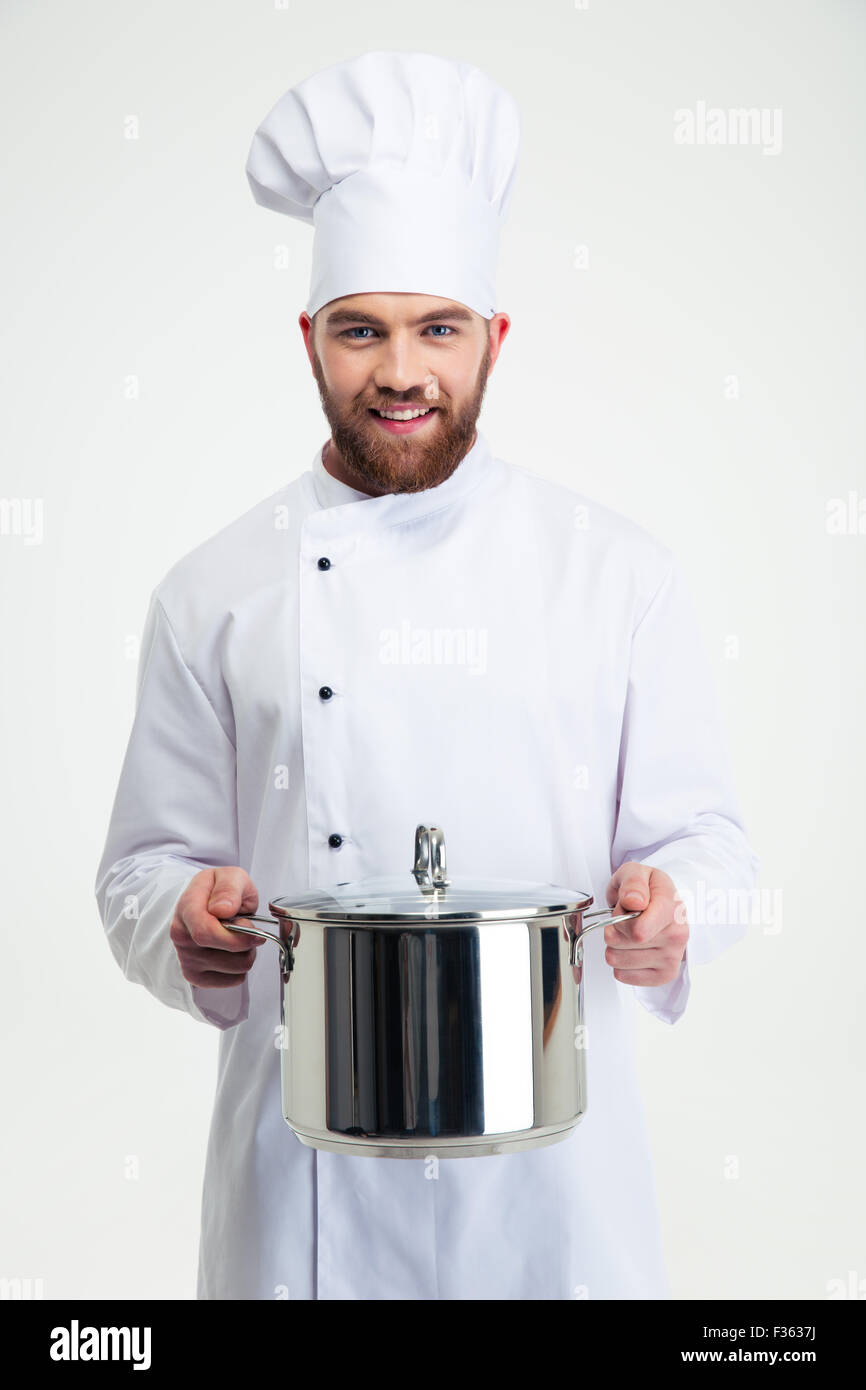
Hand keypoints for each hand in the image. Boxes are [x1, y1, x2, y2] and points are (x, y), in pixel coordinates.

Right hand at [170, 867, 262, 988]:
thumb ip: (229, 888)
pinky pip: (234, 980)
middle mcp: (181, 937)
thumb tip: (222, 909)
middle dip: (246, 942)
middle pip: (225, 955)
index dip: (235, 936)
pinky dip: (241, 967)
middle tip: (246, 927)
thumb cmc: (219, 890)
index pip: (206, 934)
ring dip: (246, 953)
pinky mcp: (196, 977)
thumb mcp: (231, 876)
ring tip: (238, 937)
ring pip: (235, 969)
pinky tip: (232, 951)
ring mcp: (186, 959)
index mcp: (186, 909)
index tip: (250, 927)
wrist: (206, 902)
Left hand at [602, 862, 688, 986]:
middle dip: (614, 928)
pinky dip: (620, 963)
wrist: (663, 904)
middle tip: (627, 917)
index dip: (620, 920)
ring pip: (616, 960)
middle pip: (620, 943)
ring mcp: (673, 958)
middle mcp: (677, 935)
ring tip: (629, 932)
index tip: (626, 908)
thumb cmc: (647, 889)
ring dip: (615, 945)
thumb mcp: (636, 872)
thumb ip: (633, 882)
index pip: (638, 930)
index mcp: (672, 908)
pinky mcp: (664, 975)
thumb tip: (634, 902)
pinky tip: (632, 949)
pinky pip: (622, 975)